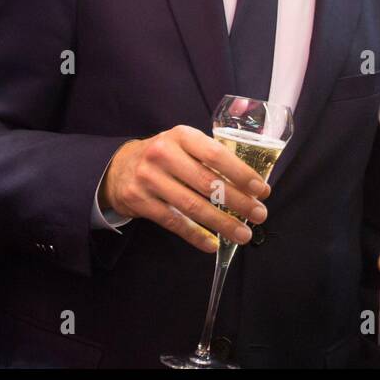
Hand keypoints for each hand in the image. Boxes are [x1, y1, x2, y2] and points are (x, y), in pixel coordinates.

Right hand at [100, 125, 269, 251]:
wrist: (118, 167)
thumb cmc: (164, 156)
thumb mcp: (183, 144)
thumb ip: (210, 157)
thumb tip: (250, 183)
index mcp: (181, 136)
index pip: (216, 154)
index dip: (241, 173)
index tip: (261, 189)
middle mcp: (163, 154)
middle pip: (207, 183)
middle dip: (238, 201)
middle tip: (259, 214)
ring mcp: (149, 178)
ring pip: (192, 206)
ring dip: (222, 223)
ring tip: (243, 233)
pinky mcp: (140, 201)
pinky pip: (174, 222)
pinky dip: (196, 235)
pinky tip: (213, 244)